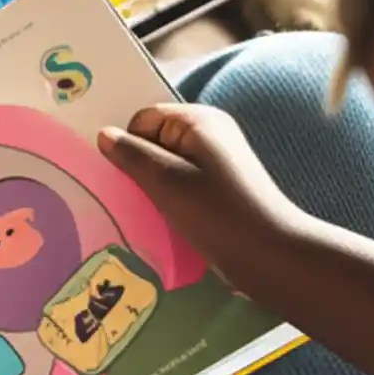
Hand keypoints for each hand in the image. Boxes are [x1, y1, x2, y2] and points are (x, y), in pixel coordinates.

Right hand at [97, 104, 306, 288]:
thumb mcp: (167, 182)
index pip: (142, 119)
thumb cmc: (217, 214)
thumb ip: (132, 155)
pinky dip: (167, 199)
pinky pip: (179, 184)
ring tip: (146, 211)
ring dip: (151, 187)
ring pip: (164, 166)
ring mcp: (215, 161)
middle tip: (128, 196)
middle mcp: (208, 133)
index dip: (128, 146)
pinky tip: (162, 219)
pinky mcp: (218, 188)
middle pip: (153, 141)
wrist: (269, 255)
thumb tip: (104, 135)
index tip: (123, 178)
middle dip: (138, 167)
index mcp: (198, 120)